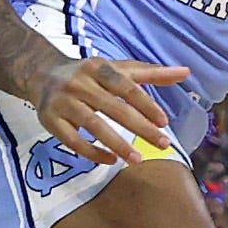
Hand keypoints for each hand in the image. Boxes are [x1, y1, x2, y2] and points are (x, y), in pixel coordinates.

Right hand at [33, 57, 188, 165]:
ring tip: (137, 159)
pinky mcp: (50, 120)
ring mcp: (63, 102)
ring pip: (93, 125)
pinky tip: (110, 160)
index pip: (126, 86)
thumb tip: (186, 72)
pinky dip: (92, 152)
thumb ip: (152, 73)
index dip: (145, 104)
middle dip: (139, 127)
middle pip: (113, 107)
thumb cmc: (90, 75)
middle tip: (162, 144)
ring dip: (117, 143)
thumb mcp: (118, 69)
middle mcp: (79, 83)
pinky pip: (72, 140)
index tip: (163, 122)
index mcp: (98, 68)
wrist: (41, 75)